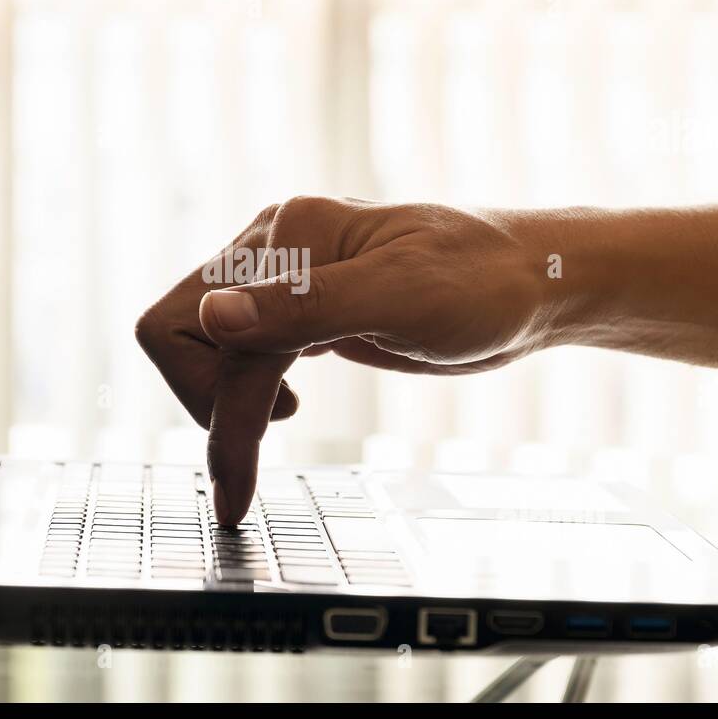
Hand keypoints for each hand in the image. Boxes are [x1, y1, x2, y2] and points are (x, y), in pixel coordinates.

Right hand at [134, 196, 552, 523]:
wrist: (536, 284)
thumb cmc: (486, 282)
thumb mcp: (402, 296)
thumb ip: (305, 305)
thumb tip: (215, 317)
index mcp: (289, 237)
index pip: (208, 330)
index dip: (220, 411)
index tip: (235, 481)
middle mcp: (275, 251)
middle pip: (181, 329)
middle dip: (208, 401)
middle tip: (248, 458)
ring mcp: (288, 280)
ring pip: (207, 343)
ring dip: (222, 400)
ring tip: (267, 438)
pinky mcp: (306, 310)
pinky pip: (243, 350)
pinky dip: (244, 392)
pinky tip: (284, 409)